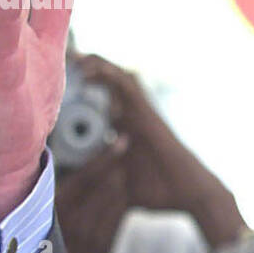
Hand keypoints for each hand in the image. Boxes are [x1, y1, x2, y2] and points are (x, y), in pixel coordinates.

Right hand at [55, 140, 129, 252]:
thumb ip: (49, 199)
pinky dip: (122, 204)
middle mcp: (68, 225)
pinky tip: (123, 195)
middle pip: (102, 186)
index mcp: (49, 213)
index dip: (103, 159)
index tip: (119, 142)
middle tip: (124, 148)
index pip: (82, 178)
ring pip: (113, 201)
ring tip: (125, 167)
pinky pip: (117, 221)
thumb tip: (61, 168)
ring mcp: (86, 239)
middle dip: (116, 166)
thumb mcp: (33, 224)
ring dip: (121, 183)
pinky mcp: (100, 252)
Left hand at [76, 54, 245, 247]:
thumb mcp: (121, 184)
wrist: (189, 192)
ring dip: (98, 65)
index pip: (107, 97)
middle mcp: (134, 116)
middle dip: (91, 66)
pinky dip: (109, 75)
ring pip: (119, 78)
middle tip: (68, 58)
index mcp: (127, 128)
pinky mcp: (147, 116)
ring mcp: (142, 114)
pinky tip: (91, 70)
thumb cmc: (159, 191)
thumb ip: (104, 180)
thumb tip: (78, 195)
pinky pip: (127, 88)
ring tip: (76, 57)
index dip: (89, 83)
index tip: (64, 77)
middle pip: (113, 81)